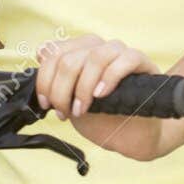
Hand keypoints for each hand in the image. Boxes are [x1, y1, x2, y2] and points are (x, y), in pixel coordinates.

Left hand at [34, 34, 165, 162]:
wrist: (132, 136)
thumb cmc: (101, 117)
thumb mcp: (70, 101)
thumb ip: (56, 79)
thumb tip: (40, 53)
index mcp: (77, 52)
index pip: (52, 53)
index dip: (44, 80)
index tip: (46, 104)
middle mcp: (97, 47)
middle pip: (69, 59)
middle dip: (61, 90)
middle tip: (65, 112)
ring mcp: (119, 53)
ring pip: (95, 56)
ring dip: (83, 87)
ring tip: (82, 109)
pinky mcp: (142, 62)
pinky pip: (126, 59)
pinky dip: (110, 77)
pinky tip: (101, 94)